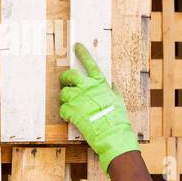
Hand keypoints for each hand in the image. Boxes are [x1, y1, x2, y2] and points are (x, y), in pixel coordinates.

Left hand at [59, 43, 139, 174]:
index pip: (90, 64)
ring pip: (63, 93)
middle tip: (64, 82)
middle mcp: (87, 87)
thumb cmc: (118, 119)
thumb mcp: (119, 101)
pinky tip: (70, 118)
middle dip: (65, 78)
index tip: (77, 46)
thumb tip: (113, 85)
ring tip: (70, 106)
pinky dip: (65, 113)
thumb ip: (113, 91)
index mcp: (100, 84)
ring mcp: (78, 98)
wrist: (112, 134)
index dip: (83, 53)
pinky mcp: (71, 110)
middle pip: (70, 75)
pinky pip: (62, 109)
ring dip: (64, 99)